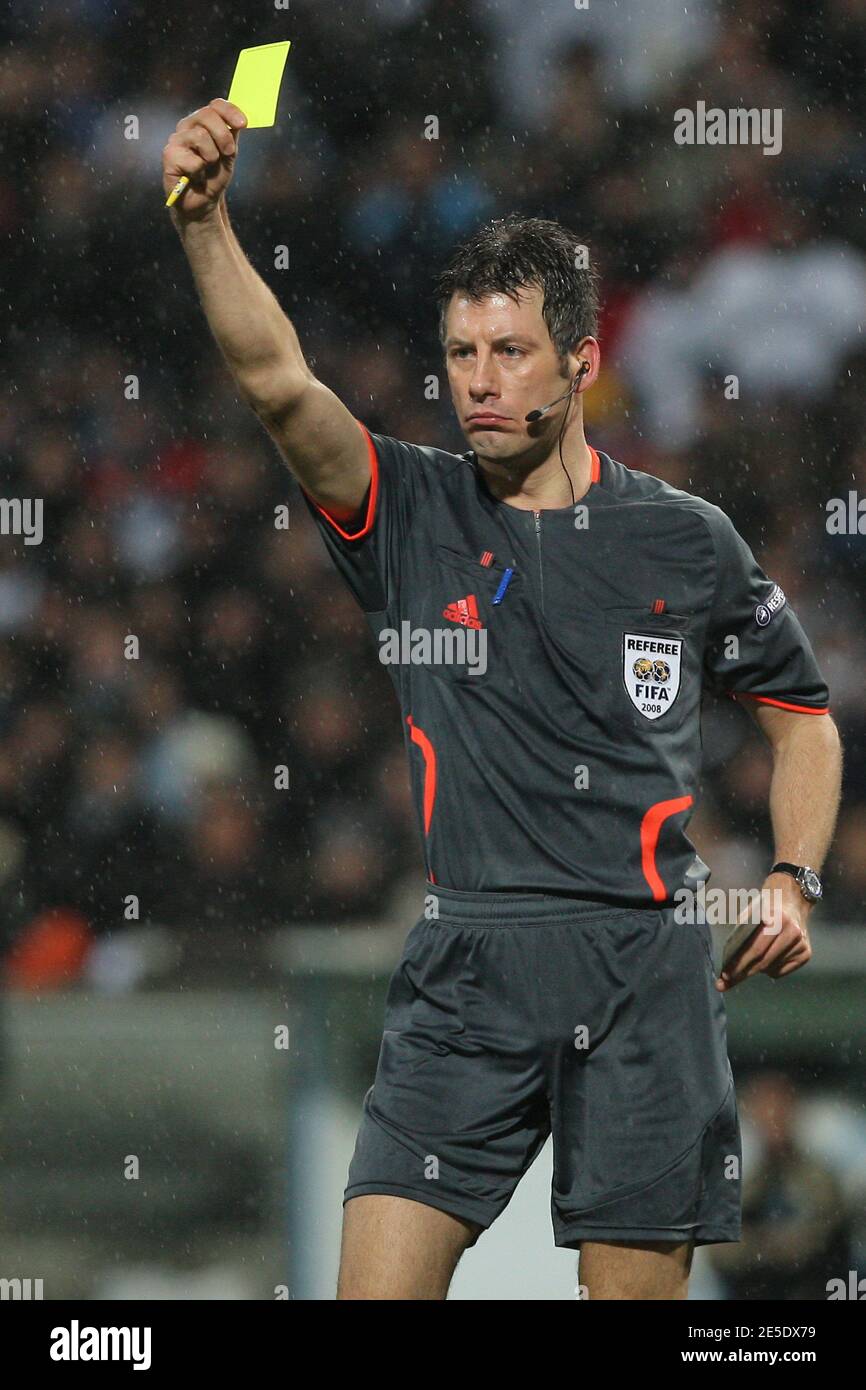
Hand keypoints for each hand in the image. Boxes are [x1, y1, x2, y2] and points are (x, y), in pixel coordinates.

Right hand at [162, 98, 246, 220]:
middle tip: (228, 153)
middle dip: (223, 136)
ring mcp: (176, 139)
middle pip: (207, 114)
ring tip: (207, 167)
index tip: (243, 124)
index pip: (215, 105)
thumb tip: (238, 122)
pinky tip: (194, 176)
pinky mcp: (169, 155)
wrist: (202, 202)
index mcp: (202, 122)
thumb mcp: (228, 155)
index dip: (230, 111)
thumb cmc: (213, 176)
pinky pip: (193, 159)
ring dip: (212, 156)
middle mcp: (187, 126)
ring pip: (200, 135)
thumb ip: (232, 136)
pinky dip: (199, 171)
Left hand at [717, 872, 812, 991]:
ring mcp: (801, 943)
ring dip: (756, 969)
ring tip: (751, 959)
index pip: (755, 948)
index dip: (739, 963)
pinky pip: (781, 971)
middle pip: (763, 960)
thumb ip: (740, 935)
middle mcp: (792, 930)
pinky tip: (769, 957)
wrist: (790, 903)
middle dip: (743, 972)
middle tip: (727, 981)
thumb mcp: (750, 915)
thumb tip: (726, 962)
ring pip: (771, 968)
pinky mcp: (806, 954)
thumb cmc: (764, 911)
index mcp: (776, 917)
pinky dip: (770, 970)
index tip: (725, 976)